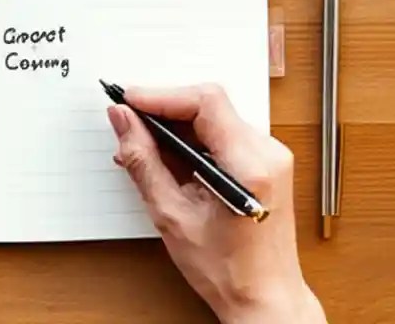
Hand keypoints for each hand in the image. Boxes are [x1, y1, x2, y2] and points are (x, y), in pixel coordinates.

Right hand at [107, 85, 325, 323]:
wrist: (265, 298)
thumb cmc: (229, 271)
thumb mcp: (172, 215)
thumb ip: (144, 160)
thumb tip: (123, 122)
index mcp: (250, 165)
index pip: (204, 102)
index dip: (160, 95)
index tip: (129, 101)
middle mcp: (268, 153)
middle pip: (209, 105)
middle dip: (163, 111)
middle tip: (128, 126)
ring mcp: (271, 156)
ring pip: (214, 118)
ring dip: (176, 127)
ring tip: (143, 149)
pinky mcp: (266, 163)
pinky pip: (224, 134)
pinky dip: (193, 140)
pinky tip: (169, 158)